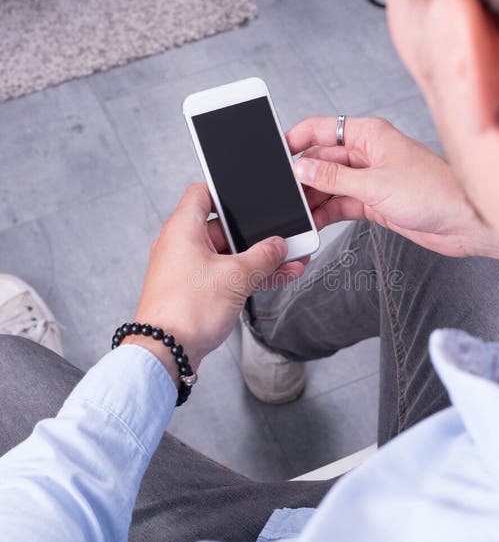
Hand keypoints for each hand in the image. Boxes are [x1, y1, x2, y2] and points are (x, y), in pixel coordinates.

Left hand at [128, 184, 306, 381]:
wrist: (166, 351)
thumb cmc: (187, 310)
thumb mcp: (237, 277)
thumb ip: (263, 257)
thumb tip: (278, 246)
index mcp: (182, 228)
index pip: (202, 193)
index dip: (227, 191)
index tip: (250, 196)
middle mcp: (180, 245)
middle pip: (222, 227)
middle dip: (254, 234)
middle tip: (280, 235)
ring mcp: (186, 269)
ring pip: (227, 255)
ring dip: (256, 258)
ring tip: (288, 259)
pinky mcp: (192, 291)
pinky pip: (224, 275)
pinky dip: (246, 276)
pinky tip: (275, 278)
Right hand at [289, 115, 498, 259]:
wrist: (466, 223)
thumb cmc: (435, 193)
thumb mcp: (375, 185)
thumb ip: (334, 177)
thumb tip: (302, 168)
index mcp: (369, 135)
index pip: (321, 129)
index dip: (295, 140)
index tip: (274, 154)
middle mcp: (368, 154)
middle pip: (322, 159)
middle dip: (301, 176)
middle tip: (283, 195)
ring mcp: (371, 179)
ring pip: (330, 185)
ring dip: (313, 199)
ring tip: (296, 214)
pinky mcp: (375, 202)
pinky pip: (342, 204)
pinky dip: (328, 213)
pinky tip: (315, 223)